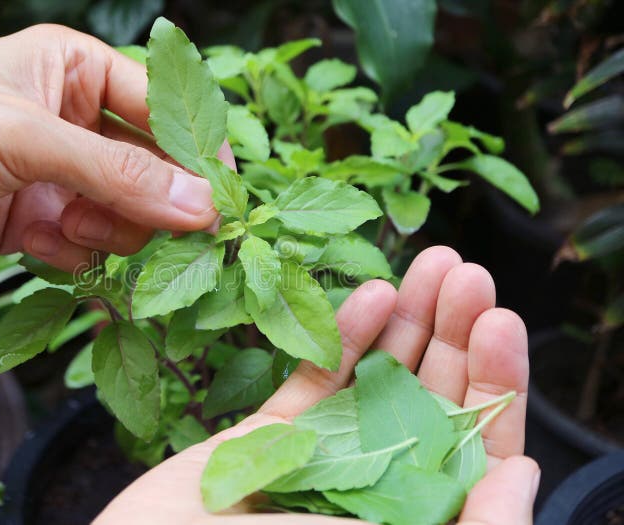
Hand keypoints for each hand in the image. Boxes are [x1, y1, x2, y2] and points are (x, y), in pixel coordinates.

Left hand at [0, 25, 229, 268]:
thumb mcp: (25, 138)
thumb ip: (117, 176)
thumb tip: (201, 206)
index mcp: (76, 71)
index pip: (162, 108)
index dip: (196, 151)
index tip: (222, 197)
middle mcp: (72, 121)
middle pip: (150, 170)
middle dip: (155, 204)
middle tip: (166, 233)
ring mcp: (53, 175)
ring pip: (123, 215)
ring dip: (109, 231)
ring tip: (66, 223)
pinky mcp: (32, 221)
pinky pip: (85, 246)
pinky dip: (73, 255)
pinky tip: (37, 242)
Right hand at [95, 247, 538, 524]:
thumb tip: (523, 474)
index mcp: (412, 514)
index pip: (475, 445)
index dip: (495, 381)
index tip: (501, 320)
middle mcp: (376, 484)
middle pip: (428, 398)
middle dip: (452, 332)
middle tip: (465, 270)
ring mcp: (323, 458)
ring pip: (374, 379)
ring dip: (405, 320)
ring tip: (428, 262)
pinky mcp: (270, 439)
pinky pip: (311, 383)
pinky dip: (339, 339)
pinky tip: (368, 294)